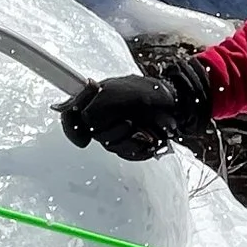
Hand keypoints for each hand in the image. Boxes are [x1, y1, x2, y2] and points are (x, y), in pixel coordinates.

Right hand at [56, 57, 212, 160]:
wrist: (176, 102)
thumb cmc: (146, 91)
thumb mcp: (112, 93)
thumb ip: (89, 109)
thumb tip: (78, 121)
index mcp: (94, 100)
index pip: (70, 115)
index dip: (72, 128)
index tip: (82, 139)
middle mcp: (103, 116)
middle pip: (93, 135)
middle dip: (112, 131)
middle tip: (128, 120)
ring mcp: (118, 131)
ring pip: (111, 146)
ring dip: (127, 138)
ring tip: (141, 126)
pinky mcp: (133, 143)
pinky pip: (128, 154)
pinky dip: (139, 147)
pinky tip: (148, 137)